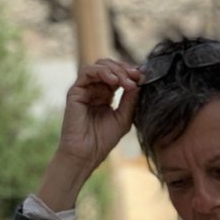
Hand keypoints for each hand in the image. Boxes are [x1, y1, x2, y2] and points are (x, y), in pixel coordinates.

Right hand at [52, 59, 141, 182]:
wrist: (86, 153)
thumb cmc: (103, 140)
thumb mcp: (124, 119)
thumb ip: (130, 101)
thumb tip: (139, 82)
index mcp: (106, 95)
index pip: (118, 75)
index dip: (130, 73)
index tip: (144, 76)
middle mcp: (95, 89)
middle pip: (110, 66)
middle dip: (125, 69)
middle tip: (136, 76)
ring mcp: (85, 89)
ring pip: (100, 66)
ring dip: (116, 70)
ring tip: (126, 81)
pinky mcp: (76, 90)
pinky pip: (88, 72)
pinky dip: (102, 72)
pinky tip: (114, 81)